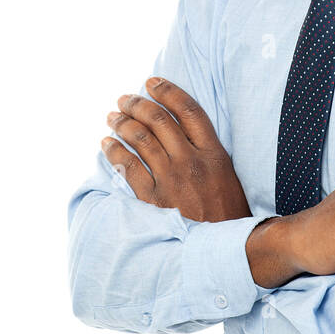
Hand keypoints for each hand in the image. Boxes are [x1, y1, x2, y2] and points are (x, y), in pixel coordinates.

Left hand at [101, 77, 251, 223]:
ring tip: (112, 117)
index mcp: (214, 154)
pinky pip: (127, 167)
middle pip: (159, 120)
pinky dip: (114, 151)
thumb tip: (180, 131)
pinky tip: (106, 143)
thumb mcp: (228, 178)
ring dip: (122, 123)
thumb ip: (208, 153)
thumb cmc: (227, 217)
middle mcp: (191, 162)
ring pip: (140, 139)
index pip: (188, 110)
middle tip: (124, 99)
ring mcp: (171, 180)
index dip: (168, 91)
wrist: (225, 252)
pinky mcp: (153, 200)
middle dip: (138, 104)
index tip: (152, 82)